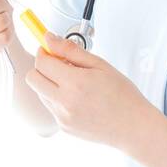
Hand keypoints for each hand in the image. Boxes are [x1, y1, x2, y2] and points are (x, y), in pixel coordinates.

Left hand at [25, 31, 163, 150]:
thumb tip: (49, 39)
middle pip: (32, 78)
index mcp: (75, 83)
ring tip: (74, 83)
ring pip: (40, 92)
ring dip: (49, 83)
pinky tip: (78, 98)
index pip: (42, 62)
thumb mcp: (100, 65)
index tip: (50, 49)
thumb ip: (71, 50)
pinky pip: (51, 107)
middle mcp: (64, 102)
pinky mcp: (64, 127)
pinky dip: (58, 98)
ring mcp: (62, 117)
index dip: (43, 52)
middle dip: (41, 67)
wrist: (134, 127)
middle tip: (59, 64)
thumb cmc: (123, 96)